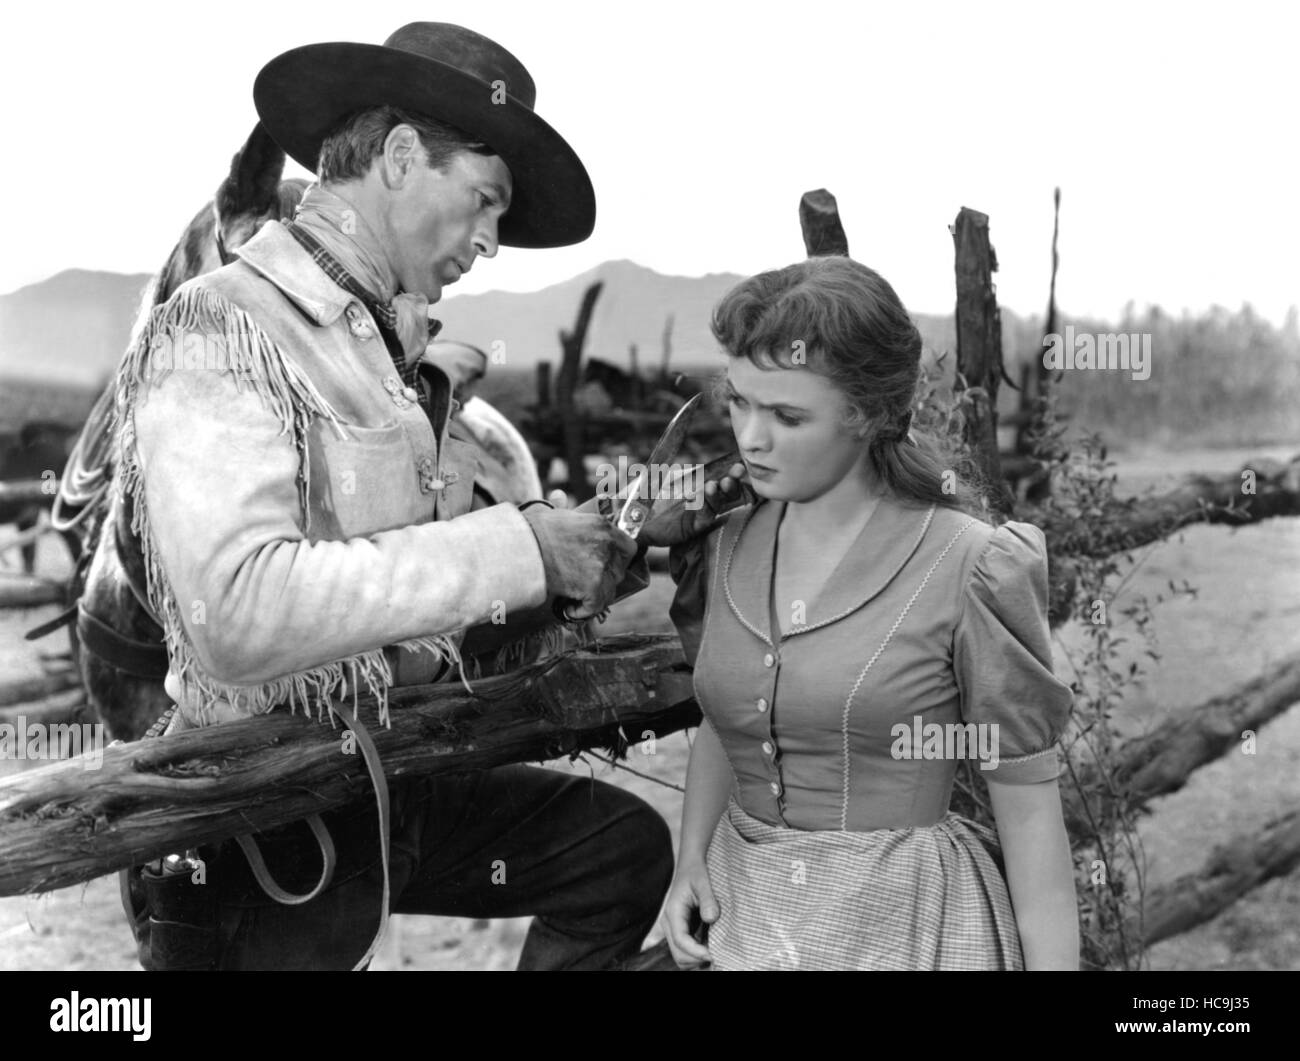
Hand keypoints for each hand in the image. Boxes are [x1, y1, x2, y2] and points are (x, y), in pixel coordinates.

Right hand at [520, 504, 637, 619]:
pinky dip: (582, 611)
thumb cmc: (531, 531)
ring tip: (574, 597)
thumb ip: (563, 508)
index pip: (628, 547)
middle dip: (604, 580)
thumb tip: (559, 495)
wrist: (520, 549)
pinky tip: (569, 608)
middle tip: (585, 584)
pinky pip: (596, 606)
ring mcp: (602, 566)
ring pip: (609, 591)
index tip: (604, 567)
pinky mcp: (593, 587)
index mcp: (603, 526)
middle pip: (619, 571)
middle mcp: (608, 544)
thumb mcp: (552, 513)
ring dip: (593, 597)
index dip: (617, 560)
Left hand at [636, 461, 749, 548]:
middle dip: (731, 481)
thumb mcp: (656, 474)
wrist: (628, 516)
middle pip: (723, 489)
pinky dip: (704, 508)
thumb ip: (670, 466)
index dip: (729, 469)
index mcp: (696, 482)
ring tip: (714, 485)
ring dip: (718, 493)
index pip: (718, 474)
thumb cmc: (642, 493)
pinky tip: (700, 498)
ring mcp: (697, 512)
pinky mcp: (692, 527)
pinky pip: (703, 518)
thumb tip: (685, 448)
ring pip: (716, 503)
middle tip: (736, 472)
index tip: (737, 462)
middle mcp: (701, 497)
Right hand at [662, 857, 718, 967]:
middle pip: (678, 954)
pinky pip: (685, 950)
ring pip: (681, 956)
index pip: (681, 940)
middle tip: (718, 955)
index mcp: (673, 912)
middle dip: (696, 959)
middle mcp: (668, 923)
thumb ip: (708, 899)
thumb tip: (711, 918)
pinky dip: (696, 955)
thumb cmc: (696, 871)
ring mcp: (672, 929)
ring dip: (696, 959)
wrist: (689, 865)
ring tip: (715, 952)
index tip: (713, 954)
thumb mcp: (703, 882)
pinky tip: (710, 948)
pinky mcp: (680, 930)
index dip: (696, 951)